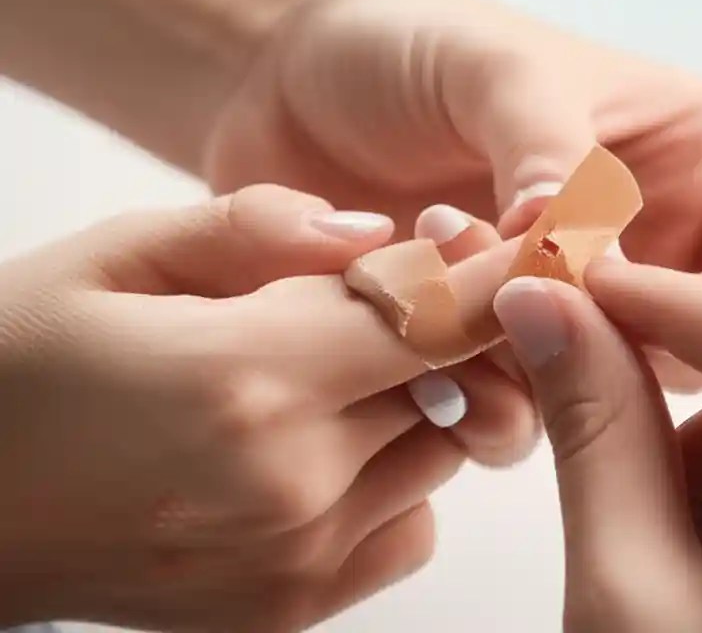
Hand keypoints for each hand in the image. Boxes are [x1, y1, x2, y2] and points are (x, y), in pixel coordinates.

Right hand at [0, 186, 473, 630]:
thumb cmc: (12, 374)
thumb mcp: (115, 259)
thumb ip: (256, 227)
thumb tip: (378, 230)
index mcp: (248, 378)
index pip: (435, 314)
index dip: (491, 270)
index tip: (529, 240)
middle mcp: (289, 483)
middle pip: (450, 381)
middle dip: (433, 327)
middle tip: (365, 299)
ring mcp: (294, 560)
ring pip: (441, 452)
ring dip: (408, 403)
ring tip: (312, 380)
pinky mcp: (288, 610)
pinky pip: (409, 526)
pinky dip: (390, 481)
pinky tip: (311, 451)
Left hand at [204, 0, 701, 389]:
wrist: (284, 78)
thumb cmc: (405, 44)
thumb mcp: (496, 70)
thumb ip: (554, 156)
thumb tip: (581, 254)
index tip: (616, 303)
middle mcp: (658, 247)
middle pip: (699, 362)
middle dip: (609, 353)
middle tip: (513, 301)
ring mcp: (580, 309)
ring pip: (607, 406)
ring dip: (522, 364)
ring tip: (436, 259)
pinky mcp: (508, 351)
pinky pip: (521, 420)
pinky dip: (466, 393)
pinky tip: (405, 307)